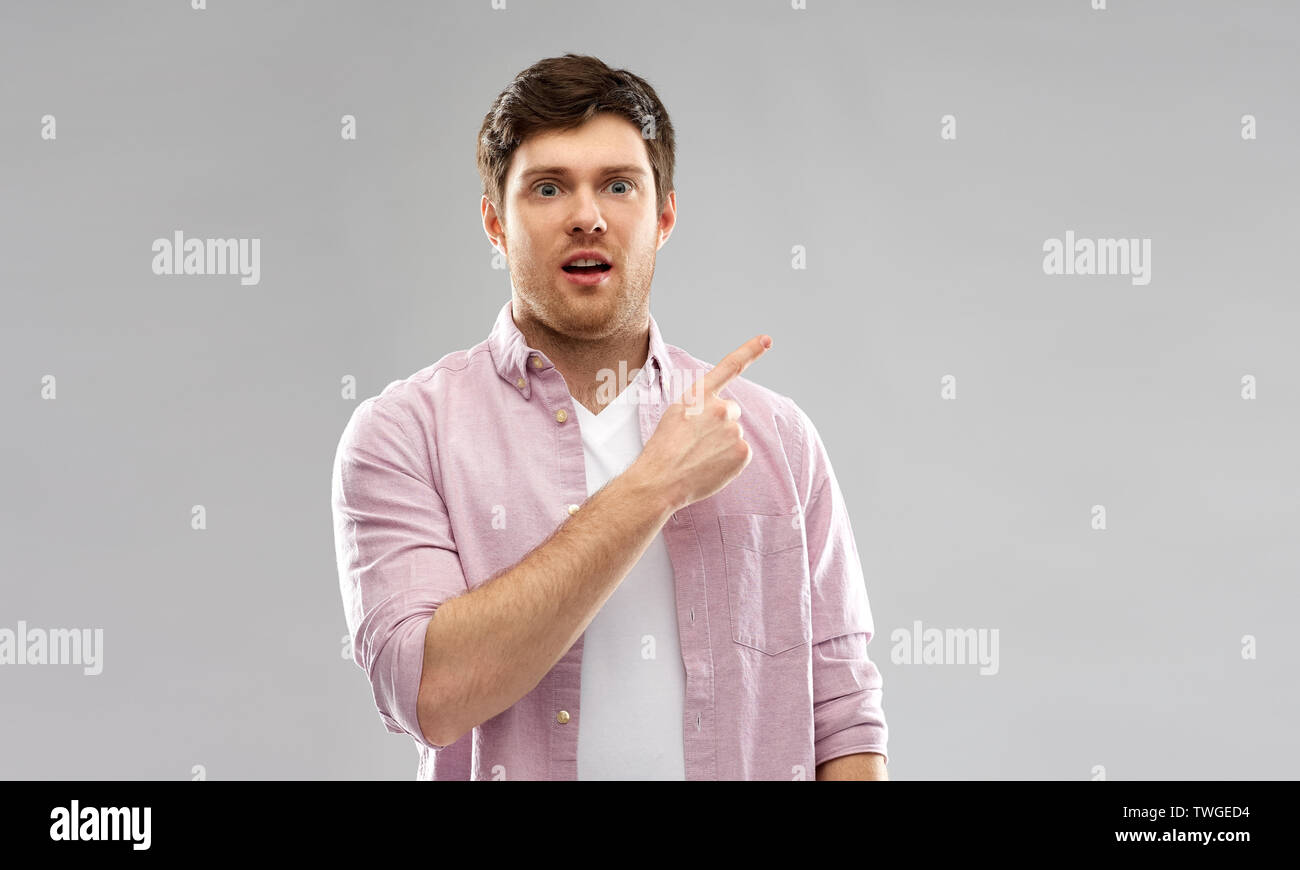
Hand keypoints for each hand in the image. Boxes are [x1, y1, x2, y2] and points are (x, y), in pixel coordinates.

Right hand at [629, 334, 771, 511]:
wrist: (660, 481)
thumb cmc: (663, 450)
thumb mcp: (675, 414)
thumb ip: (700, 406)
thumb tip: (723, 413)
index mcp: (698, 395)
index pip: (728, 367)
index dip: (749, 351)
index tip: (766, 339)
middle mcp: (719, 408)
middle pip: (731, 411)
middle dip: (719, 423)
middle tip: (697, 441)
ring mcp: (733, 430)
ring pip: (734, 433)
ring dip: (722, 443)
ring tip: (699, 456)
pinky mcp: (742, 452)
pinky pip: (741, 452)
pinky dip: (729, 460)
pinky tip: (710, 466)